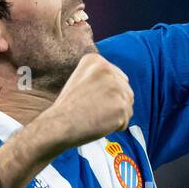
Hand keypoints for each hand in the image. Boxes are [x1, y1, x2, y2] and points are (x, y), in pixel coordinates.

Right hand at [0, 54, 134, 187]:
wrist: (59, 125)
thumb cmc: (68, 107)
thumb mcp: (80, 79)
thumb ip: (101, 76)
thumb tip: (125, 81)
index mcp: (96, 60)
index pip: (118, 78)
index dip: (107, 95)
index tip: (91, 100)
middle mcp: (108, 70)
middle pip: (126, 91)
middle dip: (114, 105)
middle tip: (94, 112)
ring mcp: (116, 87)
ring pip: (128, 105)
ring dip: (116, 116)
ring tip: (97, 117)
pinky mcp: (121, 106)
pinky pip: (126, 120)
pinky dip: (116, 127)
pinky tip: (100, 124)